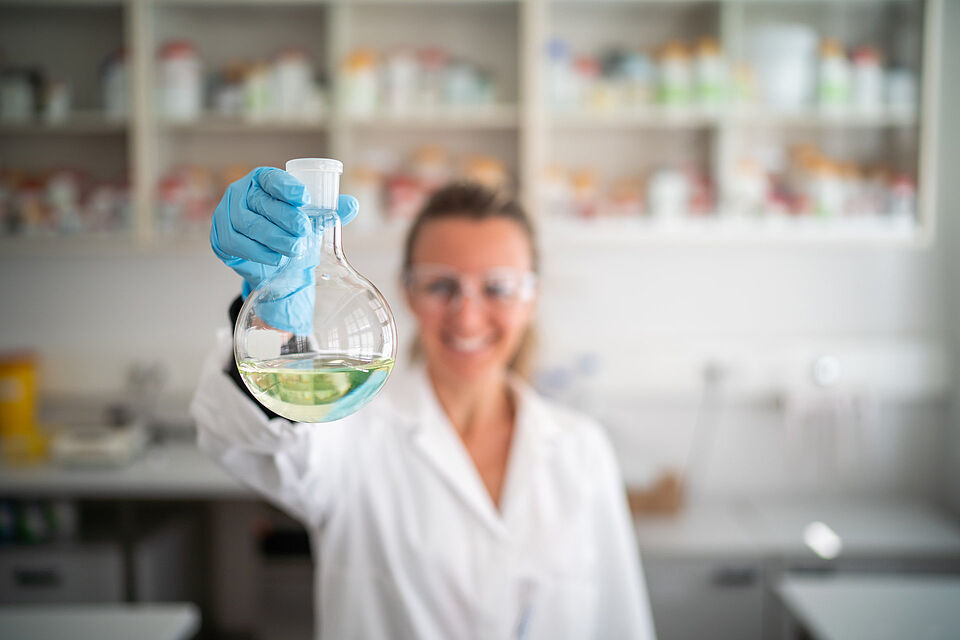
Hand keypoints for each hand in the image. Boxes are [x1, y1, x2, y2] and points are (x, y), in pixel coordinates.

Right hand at [211, 166, 358, 297]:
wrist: (268, 261)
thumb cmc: (288, 231)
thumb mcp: (311, 221)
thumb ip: (331, 212)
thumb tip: (353, 205)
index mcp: (262, 181)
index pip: (271, 178)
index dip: (286, 187)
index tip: (304, 198)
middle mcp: (240, 193)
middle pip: (261, 202)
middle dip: (285, 217)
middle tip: (304, 231)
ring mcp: (226, 214)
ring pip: (248, 224)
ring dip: (273, 237)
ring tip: (295, 249)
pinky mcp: (220, 237)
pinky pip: (237, 243)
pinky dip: (258, 253)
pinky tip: (276, 258)